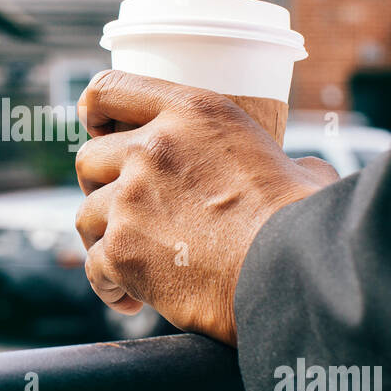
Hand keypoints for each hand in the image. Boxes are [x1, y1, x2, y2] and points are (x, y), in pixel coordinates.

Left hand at [74, 70, 339, 346]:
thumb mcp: (297, 165)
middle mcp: (152, 148)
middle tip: (123, 213)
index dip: (94, 113)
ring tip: (130, 263)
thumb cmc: (305, 222)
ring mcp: (130, 199)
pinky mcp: (120, 250)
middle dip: (98, 187)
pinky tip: (132, 300)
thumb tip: (302, 172)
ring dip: (102, 239)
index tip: (95, 130)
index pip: (108, 91)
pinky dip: (109, 286)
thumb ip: (280, 161)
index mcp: (192, 112)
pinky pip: (93, 266)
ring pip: (84, 216)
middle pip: (88, 159)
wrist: (291, 272)